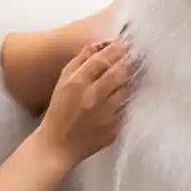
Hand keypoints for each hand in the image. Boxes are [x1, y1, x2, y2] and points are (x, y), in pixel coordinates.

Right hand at [36, 40, 133, 165]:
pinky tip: (123, 97)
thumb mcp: (63, 82)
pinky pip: (126, 108)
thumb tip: (98, 45)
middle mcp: (93, 98)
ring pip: (127, 90)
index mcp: (77, 83)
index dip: (117, 49)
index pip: (103, 59)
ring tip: (129, 75)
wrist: (58, 145)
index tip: (123, 44)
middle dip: (128, 61)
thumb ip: (79, 61)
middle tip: (133, 56)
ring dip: (130, 81)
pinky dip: (127, 100)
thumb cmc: (59, 112)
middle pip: (120, 72)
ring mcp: (106, 115)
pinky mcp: (113, 129)